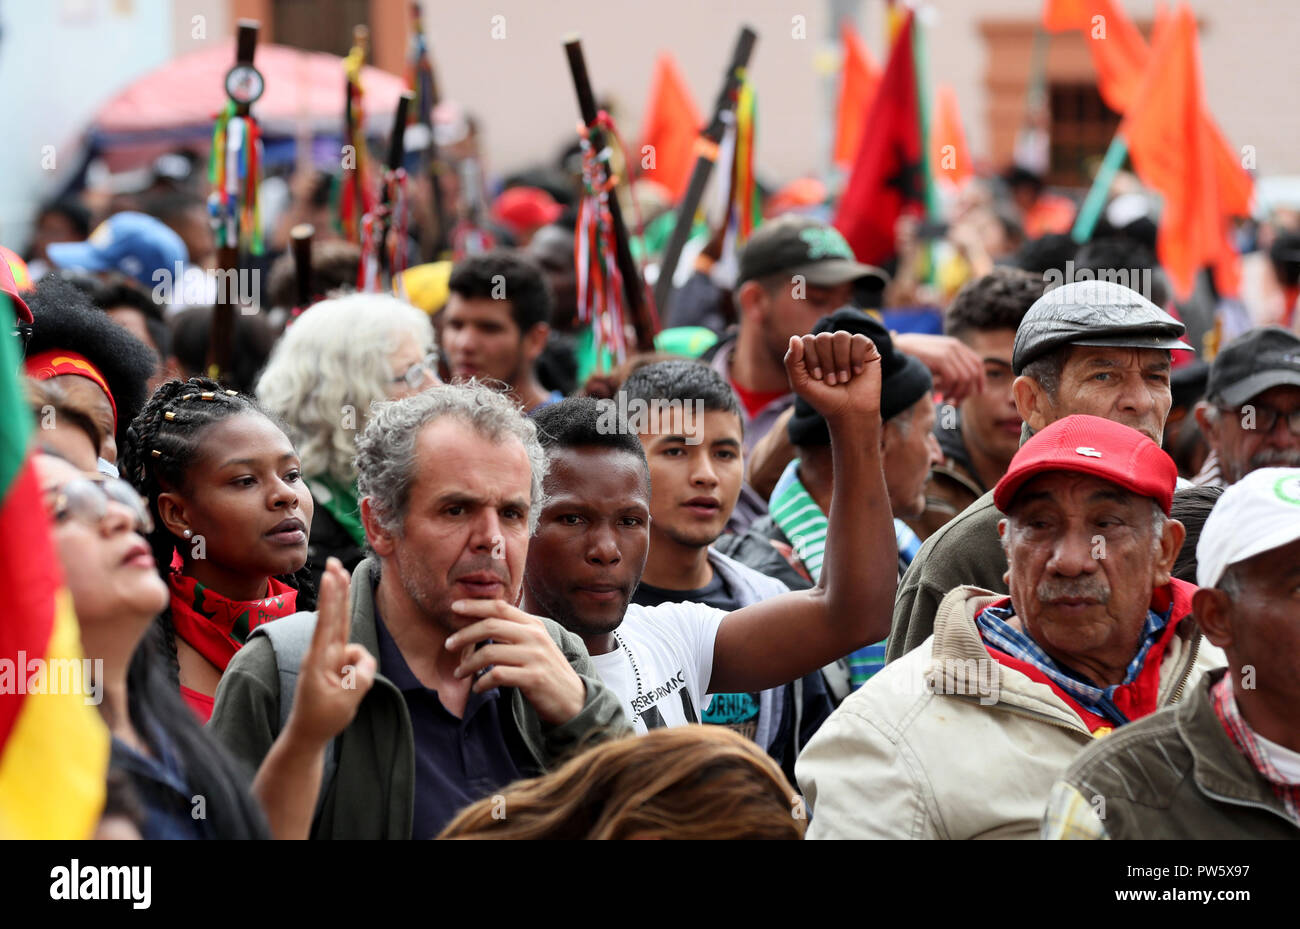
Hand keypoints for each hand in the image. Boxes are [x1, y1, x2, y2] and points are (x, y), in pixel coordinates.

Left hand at [284, 558, 375, 746]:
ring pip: (351, 641)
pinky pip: (357, 658)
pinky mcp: (334, 662)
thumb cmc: (323, 719)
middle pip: (333, 614)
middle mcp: (322, 653)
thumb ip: (361, 676)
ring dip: (356, 661)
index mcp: (319, 660)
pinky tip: (349, 690)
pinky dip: (359, 672)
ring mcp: (328, 657)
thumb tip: (365, 659)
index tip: (332, 575)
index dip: (332, 598)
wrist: (306, 734)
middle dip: (336, 588)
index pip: (327, 622)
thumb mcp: (347, 701)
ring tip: (344, 691)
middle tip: (334, 562)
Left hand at [445, 599, 585, 725]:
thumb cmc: (547, 671)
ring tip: (460, 672)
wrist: (573, 699)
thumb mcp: (535, 644)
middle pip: (490, 626)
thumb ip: (514, 632)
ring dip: (468, 664)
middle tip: (448, 644)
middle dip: (464, 634)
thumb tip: (481, 622)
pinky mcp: (533, 678)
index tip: (454, 606)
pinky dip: (481, 682)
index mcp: (533, 625)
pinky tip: (477, 688)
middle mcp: (535, 636)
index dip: (475, 604)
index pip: (500, 607)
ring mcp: (535, 657)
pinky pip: (497, 676)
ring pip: (490, 652)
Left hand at [784, 331, 881, 423]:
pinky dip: (856, 357)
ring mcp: (848, 345)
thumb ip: (792, 361)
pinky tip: (857, 372)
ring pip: (841, 336)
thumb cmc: (825, 399)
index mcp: (813, 350)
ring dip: (841, 361)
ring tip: (844, 379)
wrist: (850, 413)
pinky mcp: (867, 349)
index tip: (817, 377)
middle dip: (826, 362)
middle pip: (824, 338)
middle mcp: (830, 345)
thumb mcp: (801, 384)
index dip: (812, 359)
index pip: (808, 340)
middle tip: (831, 381)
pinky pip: (860, 340)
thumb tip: (795, 338)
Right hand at [892, 332, 985, 403]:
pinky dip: (947, 390)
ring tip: (944, 399)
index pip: (977, 363)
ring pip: (965, 379)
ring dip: (956, 393)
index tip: (977, 393)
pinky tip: (937, 393)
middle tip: (954, 402)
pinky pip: (953, 379)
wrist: (893, 348)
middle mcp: (955, 346)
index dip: (980, 379)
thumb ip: (947, 369)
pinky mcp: (941, 358)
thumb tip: (962, 390)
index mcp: (955, 345)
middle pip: (974, 373)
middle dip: (967, 391)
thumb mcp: (933, 361)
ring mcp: (948, 351)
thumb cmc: (910, 358)